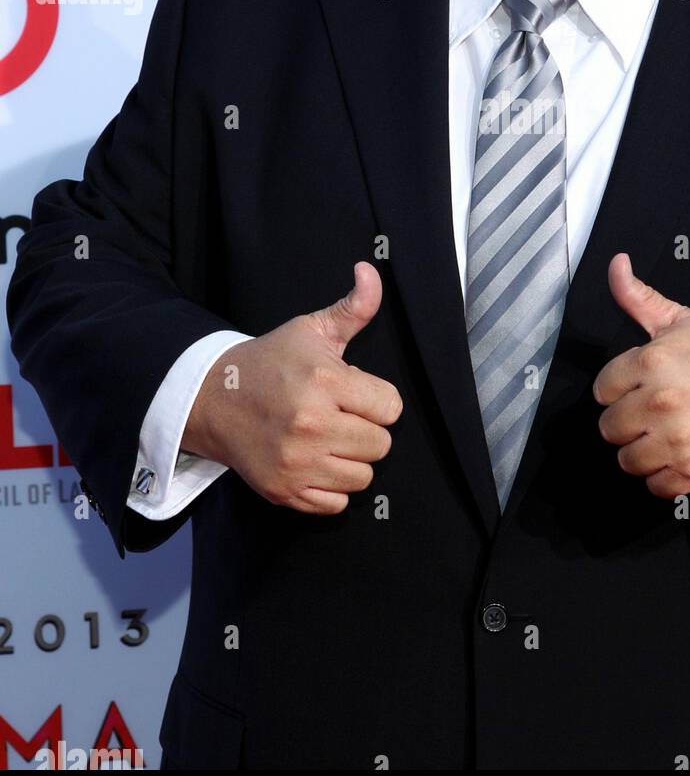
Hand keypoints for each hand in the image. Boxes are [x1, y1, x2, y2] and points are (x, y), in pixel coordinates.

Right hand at [181, 261, 401, 513]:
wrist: (212, 399)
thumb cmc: (270, 362)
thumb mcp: (310, 329)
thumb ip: (353, 307)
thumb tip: (370, 272)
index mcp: (323, 381)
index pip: (391, 407)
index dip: (378, 399)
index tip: (355, 393)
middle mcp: (311, 424)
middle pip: (380, 444)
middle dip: (367, 429)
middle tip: (341, 416)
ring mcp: (296, 462)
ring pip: (363, 477)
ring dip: (352, 459)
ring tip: (329, 438)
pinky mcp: (283, 490)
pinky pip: (336, 503)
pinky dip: (331, 487)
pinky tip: (316, 462)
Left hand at [593, 253, 689, 498]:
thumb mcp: (684, 321)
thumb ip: (640, 297)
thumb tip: (616, 264)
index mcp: (652, 363)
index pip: (602, 389)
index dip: (619, 387)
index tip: (640, 386)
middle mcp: (660, 403)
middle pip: (609, 428)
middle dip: (628, 419)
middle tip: (654, 411)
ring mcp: (676, 441)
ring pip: (627, 460)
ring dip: (642, 450)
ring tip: (665, 434)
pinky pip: (655, 486)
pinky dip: (664, 476)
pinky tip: (679, 455)